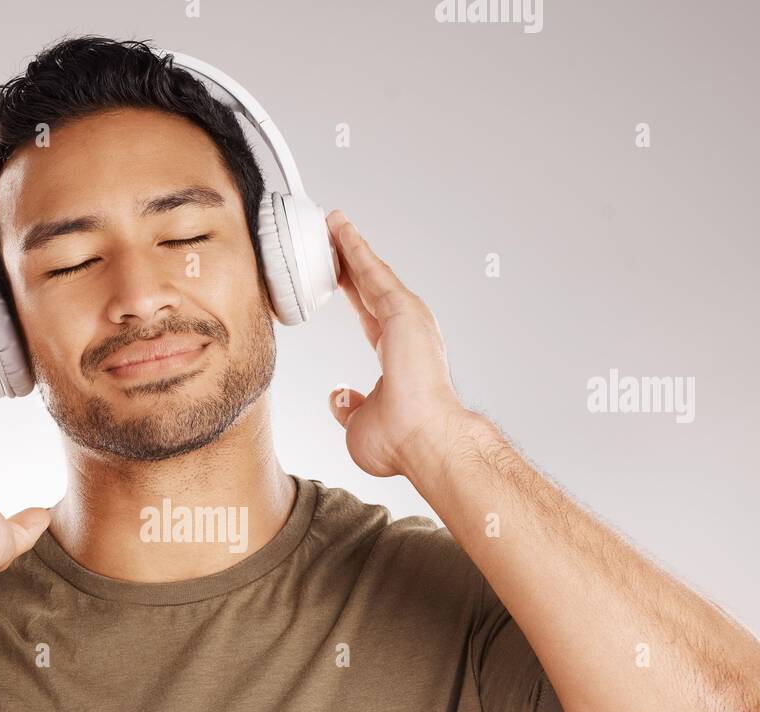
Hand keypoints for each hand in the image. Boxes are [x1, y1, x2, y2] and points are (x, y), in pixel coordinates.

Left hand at [324, 209, 467, 478]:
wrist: (427, 443)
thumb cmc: (402, 443)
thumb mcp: (360, 424)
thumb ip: (349, 407)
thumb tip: (338, 396)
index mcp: (399, 356)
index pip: (371, 315)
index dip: (353, 292)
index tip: (336, 275)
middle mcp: (408, 333)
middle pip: (373, 287)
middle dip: (352, 260)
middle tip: (332, 233)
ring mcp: (410, 321)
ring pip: (374, 274)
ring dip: (353, 246)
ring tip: (332, 220)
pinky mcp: (405, 313)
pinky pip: (374, 273)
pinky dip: (356, 249)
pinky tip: (340, 229)